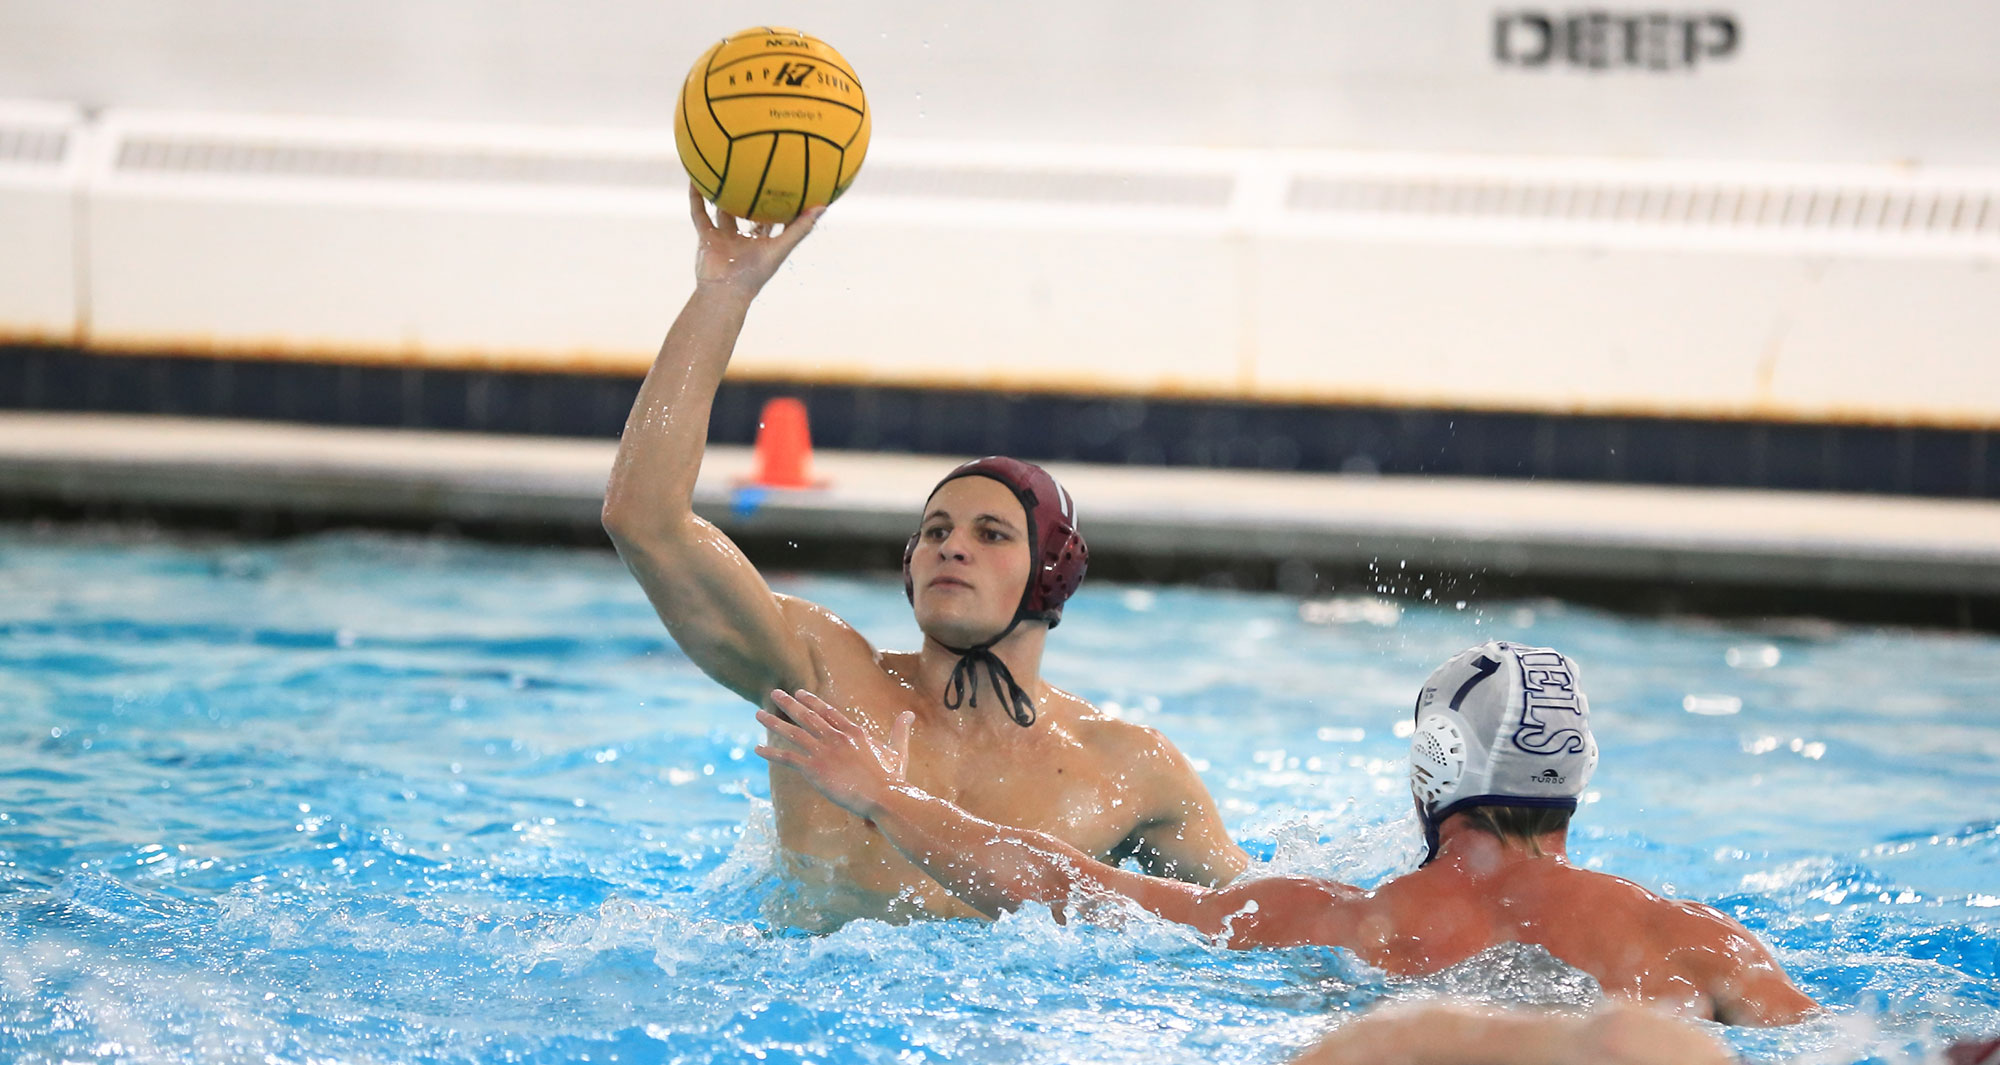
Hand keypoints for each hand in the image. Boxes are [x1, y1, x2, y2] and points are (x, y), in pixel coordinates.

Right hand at [689, 184, 822, 293]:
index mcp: (763, 242)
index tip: (788, 185)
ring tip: (721, 170)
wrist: (724, 291)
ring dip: (721, 194)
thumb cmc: (755, 274)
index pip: (774, 221)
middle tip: (755, 171)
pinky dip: (696, 199)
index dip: (781, 206)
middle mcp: (743, 239)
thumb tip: (823, 206)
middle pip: (748, 214)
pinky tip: (694, 180)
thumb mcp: (781, 247)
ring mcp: (723, 238)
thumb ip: (800, 228)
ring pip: (721, 211)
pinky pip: (699, 214)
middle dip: (751, 197)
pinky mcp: (706, 238)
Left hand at [755, 689, 912, 820]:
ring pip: (793, 732)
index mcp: (854, 732)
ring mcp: (824, 751)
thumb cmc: (892, 778)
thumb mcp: (897, 750)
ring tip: (758, 714)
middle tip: (774, 693)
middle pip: (807, 716)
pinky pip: (787, 758)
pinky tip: (757, 749)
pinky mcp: (814, 768)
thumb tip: (909, 714)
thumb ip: (900, 731)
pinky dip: (771, 752)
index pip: (828, 712)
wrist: (884, 796)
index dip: (812, 701)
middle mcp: (836, 737)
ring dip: (774, 722)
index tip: (799, 693)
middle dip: (788, 704)